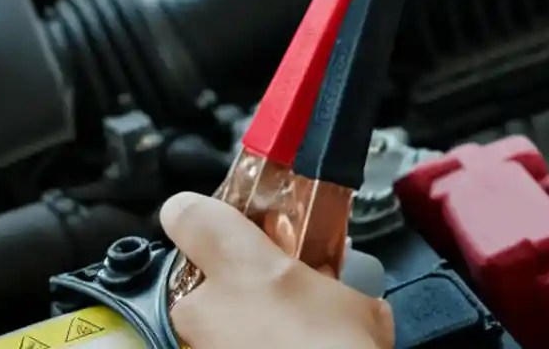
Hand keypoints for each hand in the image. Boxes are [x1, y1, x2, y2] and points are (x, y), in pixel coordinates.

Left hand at [162, 192, 393, 348]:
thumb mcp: (359, 305)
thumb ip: (333, 281)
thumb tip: (336, 285)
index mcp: (243, 267)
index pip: (189, 214)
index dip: (196, 212)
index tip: (212, 216)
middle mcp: (206, 306)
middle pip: (197, 281)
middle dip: (231, 290)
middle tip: (273, 300)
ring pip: (206, 326)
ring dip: (235, 330)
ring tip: (279, 339)